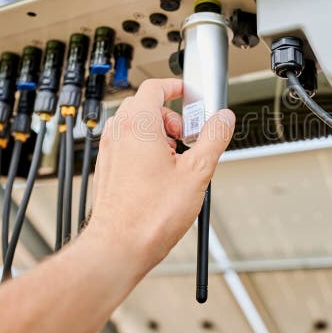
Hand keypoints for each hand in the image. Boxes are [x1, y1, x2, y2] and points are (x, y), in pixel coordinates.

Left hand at [85, 78, 234, 278]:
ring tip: (178, 157)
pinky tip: (162, 174)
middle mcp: (119, 134)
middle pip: (144, 105)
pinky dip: (145, 148)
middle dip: (171, 114)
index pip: (154, 87)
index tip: (189, 94)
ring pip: (135, 126)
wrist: (118, 246)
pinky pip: (127, 145)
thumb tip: (224, 119)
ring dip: (159, 132)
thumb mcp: (196, 172)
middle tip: (189, 134)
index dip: (175, 86)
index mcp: (139, 125)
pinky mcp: (108, 169)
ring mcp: (110, 151)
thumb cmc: (149, 215)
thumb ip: (213, 138)